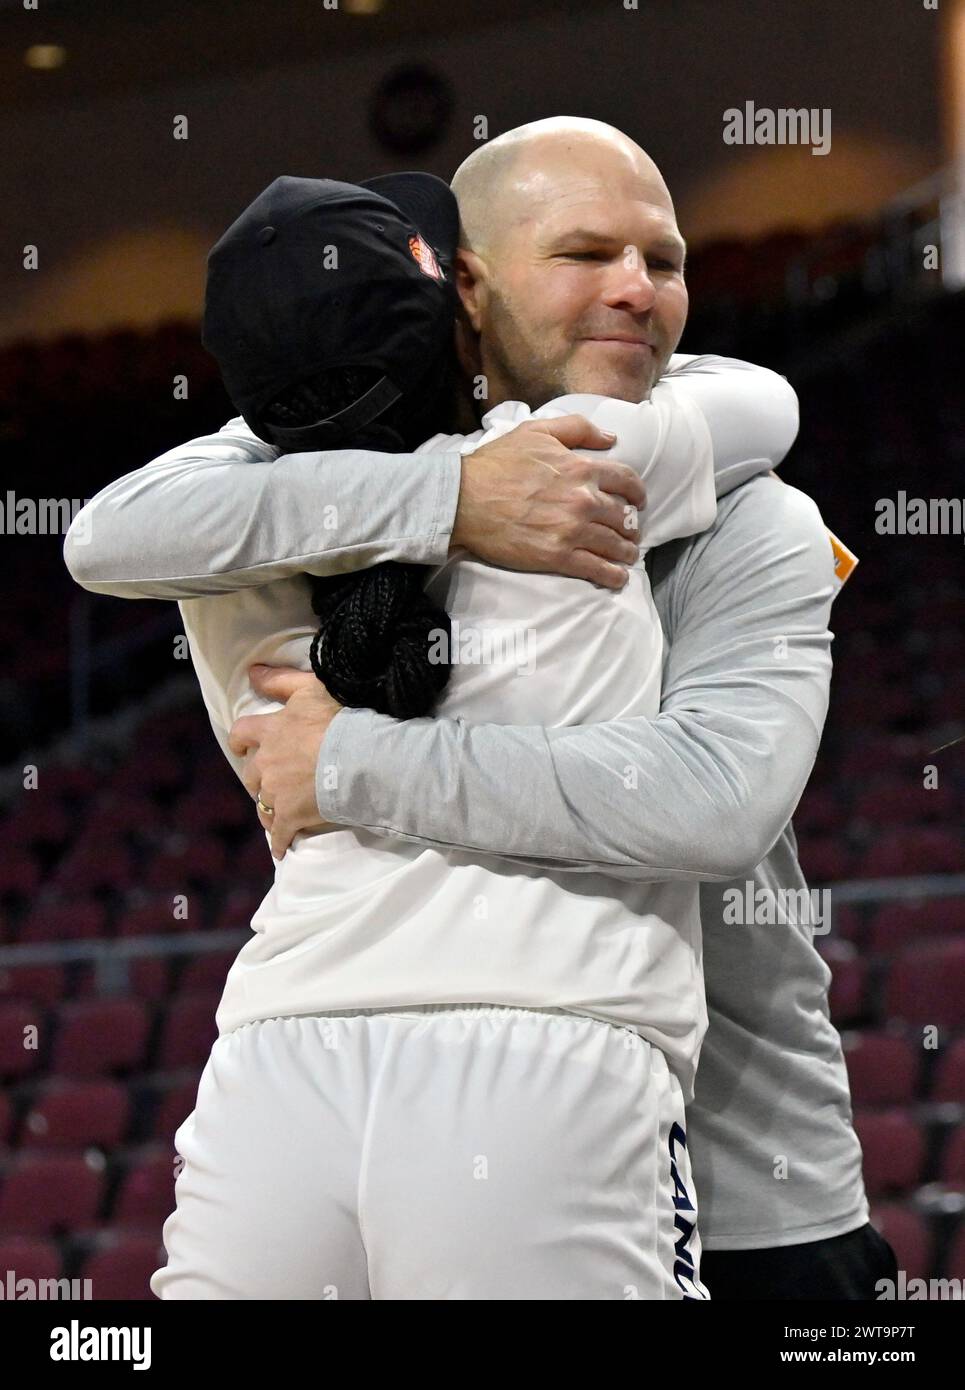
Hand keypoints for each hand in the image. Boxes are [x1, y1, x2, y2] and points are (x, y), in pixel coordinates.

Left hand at [228, 664, 343, 858]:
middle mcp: (267, 763)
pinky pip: (280, 834)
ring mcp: (278, 792)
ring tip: (277, 814)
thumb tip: (251, 671)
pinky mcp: (291, 817)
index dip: (241, 740)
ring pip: (262, 806)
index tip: (242, 746)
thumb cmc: (340, 717)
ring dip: (267, 809)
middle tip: (268, 782)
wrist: (359, 756)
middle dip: (257, 779)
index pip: (241, 733)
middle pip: (250, 775)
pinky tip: (283, 849)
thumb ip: (280, 679)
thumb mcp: (310, 687)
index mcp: (270, 731)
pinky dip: (280, 841)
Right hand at [451, 414, 644, 588]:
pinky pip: (596, 569)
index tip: (638, 501)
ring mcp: (572, 530)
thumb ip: (577, 429)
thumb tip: (610, 438)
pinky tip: (618, 578)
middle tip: (629, 532)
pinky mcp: (557, 556)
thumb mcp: (536, 431)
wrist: (465, 499)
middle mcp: (583, 500)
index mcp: (581, 468)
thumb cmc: (496, 463)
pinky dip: (612, 575)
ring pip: (614, 544)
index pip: (626, 480)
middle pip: (623, 516)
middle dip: (630, 525)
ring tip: (626, 555)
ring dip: (625, 551)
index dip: (637, 493)